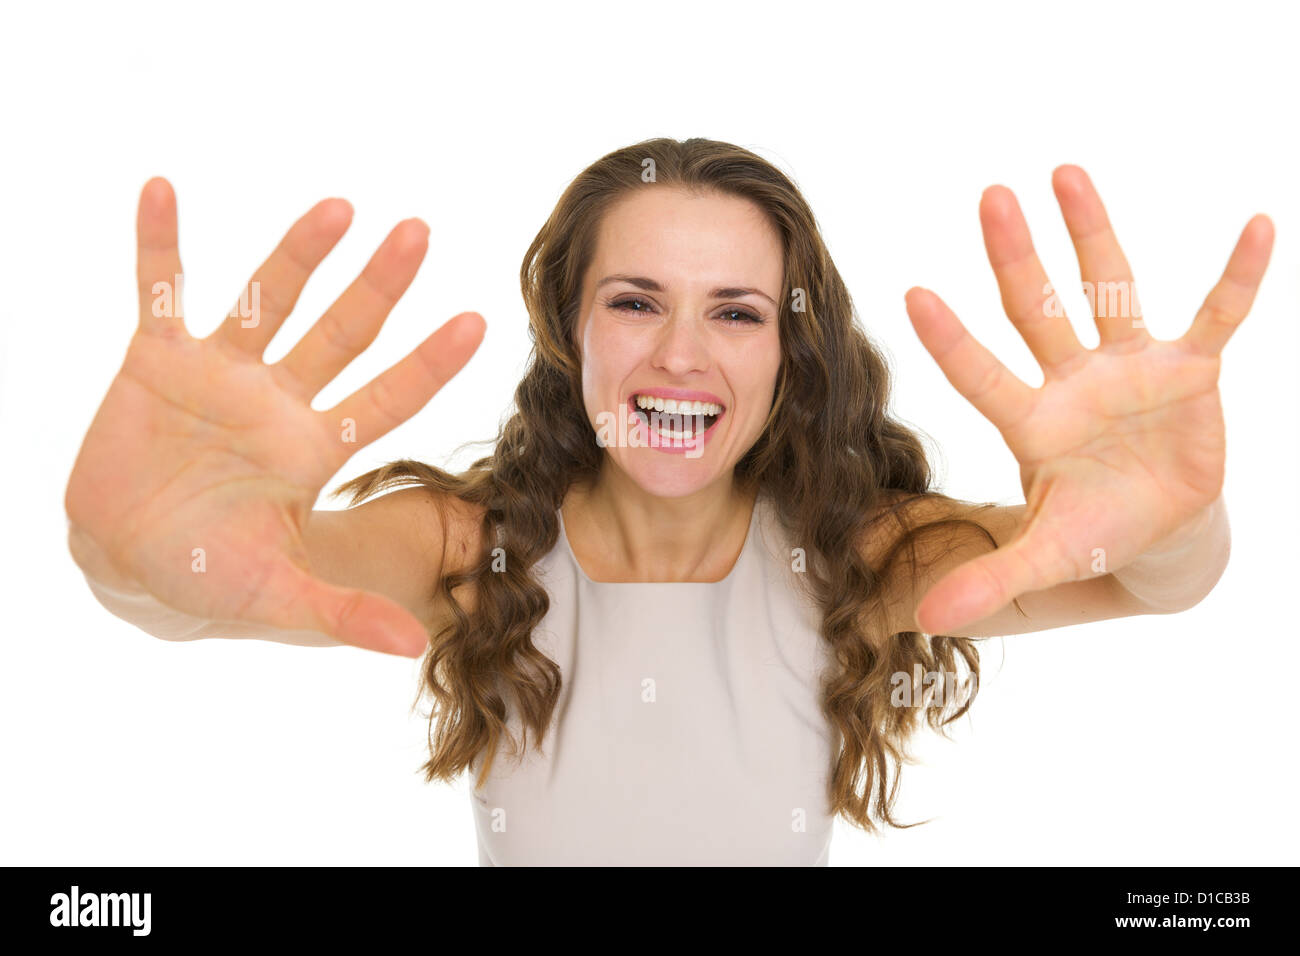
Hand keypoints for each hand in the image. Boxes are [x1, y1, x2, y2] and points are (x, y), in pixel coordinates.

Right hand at [65, 177, 484, 655]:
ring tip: (338, 206)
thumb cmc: (212, 575)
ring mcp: (221, 374)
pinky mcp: (156, 361)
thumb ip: (340, 613)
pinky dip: (157, 245)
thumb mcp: (277, 593)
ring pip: (268, 300)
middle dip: (377, 286)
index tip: (477, 322)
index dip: (429, 362)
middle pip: (340, 331)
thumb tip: (413, 647)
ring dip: (297, 253)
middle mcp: (279, 398)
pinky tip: (161, 190)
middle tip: (419, 232)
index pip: (387, 396)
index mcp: (315, 447)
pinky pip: (158, 291)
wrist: (128, 560)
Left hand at [903, 165, 1272, 633]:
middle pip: (1037, 311)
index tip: (912, 295)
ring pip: (1109, 288)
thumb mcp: (1050, 556)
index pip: (984, 378)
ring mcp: (1131, 369)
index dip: (952, 343)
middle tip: (989, 196)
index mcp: (1034, 425)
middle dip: (1015, 257)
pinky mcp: (1191, 370)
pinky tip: (1256, 227)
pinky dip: (1237, 279)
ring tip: (1064, 172)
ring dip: (1091, 233)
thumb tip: (927, 620)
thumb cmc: (1097, 532)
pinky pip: (1217, 315)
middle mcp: (1073, 383)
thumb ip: (993, 580)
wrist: (1163, 531)